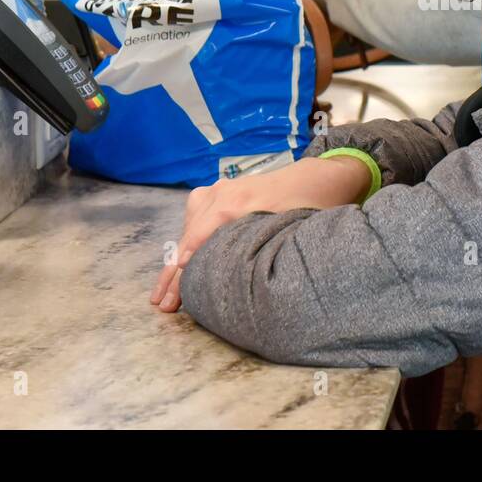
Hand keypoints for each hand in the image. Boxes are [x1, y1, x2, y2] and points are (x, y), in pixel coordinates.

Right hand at [151, 154, 372, 312]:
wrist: (319, 176)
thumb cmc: (310, 205)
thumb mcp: (290, 229)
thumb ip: (263, 249)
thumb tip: (244, 284)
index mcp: (234, 204)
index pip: (197, 241)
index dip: (183, 272)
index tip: (173, 298)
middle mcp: (221, 194)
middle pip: (188, 236)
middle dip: (173, 272)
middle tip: (162, 304)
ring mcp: (219, 190)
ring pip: (189, 227)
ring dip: (178, 256)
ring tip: (166, 288)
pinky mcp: (222, 191)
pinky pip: (197, 215)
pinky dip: (189, 237)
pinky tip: (183, 259)